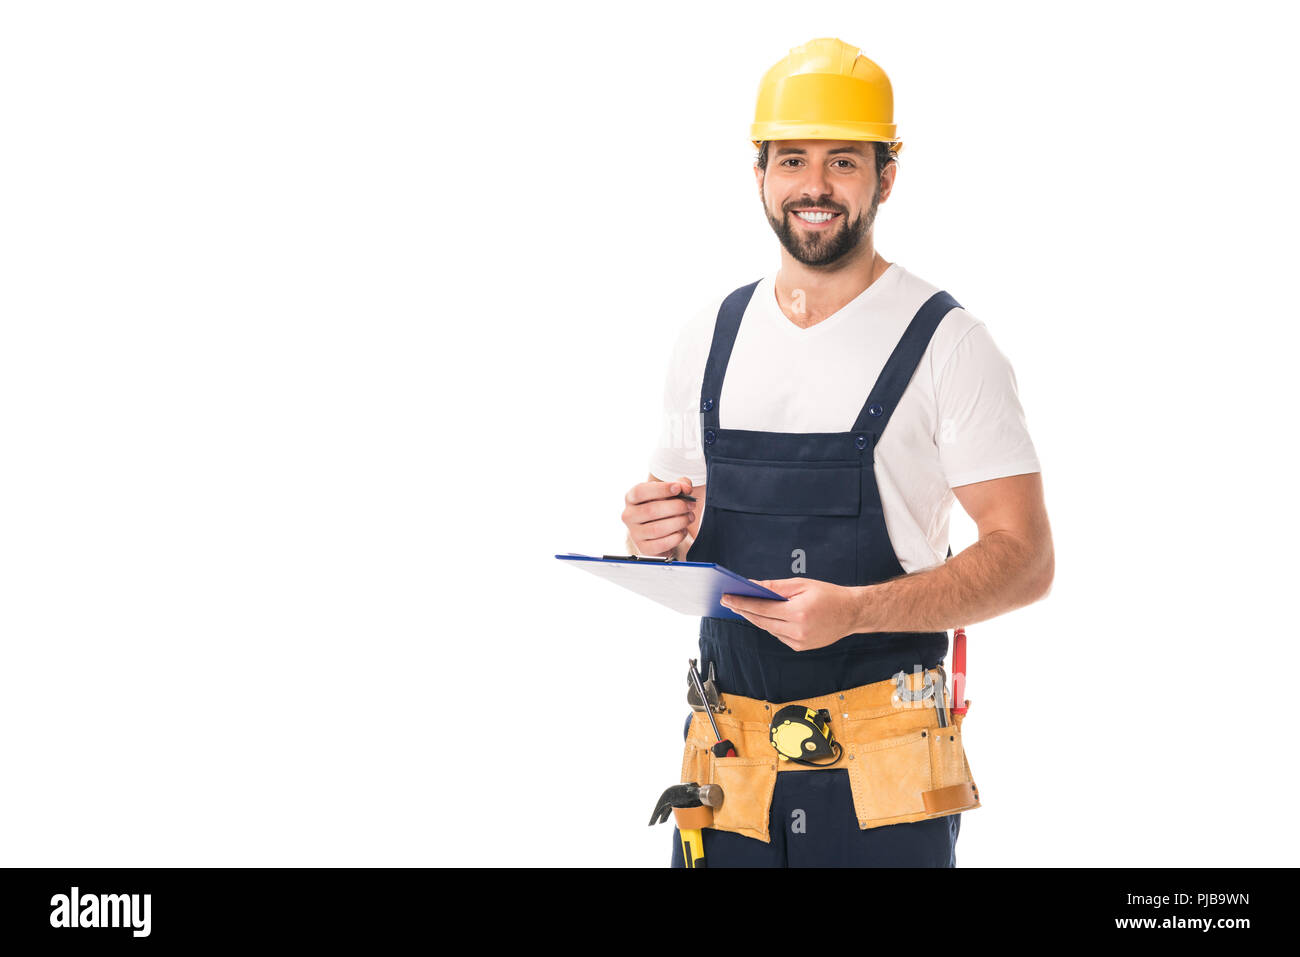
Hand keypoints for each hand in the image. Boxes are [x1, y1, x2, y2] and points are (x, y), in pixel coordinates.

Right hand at [621, 476, 695, 556]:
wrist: (661, 528)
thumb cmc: (665, 506)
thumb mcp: (671, 491)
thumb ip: (680, 485)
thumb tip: (685, 488)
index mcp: (631, 498)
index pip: (641, 492)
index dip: (660, 489)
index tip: (678, 488)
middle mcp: (629, 515)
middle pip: (651, 510)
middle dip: (676, 506)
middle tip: (691, 505)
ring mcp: (634, 533)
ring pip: (657, 529)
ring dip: (679, 522)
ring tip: (689, 517)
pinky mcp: (643, 548)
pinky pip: (661, 544)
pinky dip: (676, 537)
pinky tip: (683, 530)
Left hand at [720, 578, 859, 651]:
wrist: (852, 613)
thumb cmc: (828, 595)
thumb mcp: (802, 584)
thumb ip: (775, 587)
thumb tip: (753, 586)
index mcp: (798, 612)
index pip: (762, 608)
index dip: (742, 602)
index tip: (727, 597)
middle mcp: (797, 630)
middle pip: (761, 621)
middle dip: (743, 610)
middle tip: (729, 602)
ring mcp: (799, 642)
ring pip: (769, 629)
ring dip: (756, 618)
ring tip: (743, 606)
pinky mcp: (800, 647)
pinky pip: (778, 634)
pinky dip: (771, 624)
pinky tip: (766, 616)